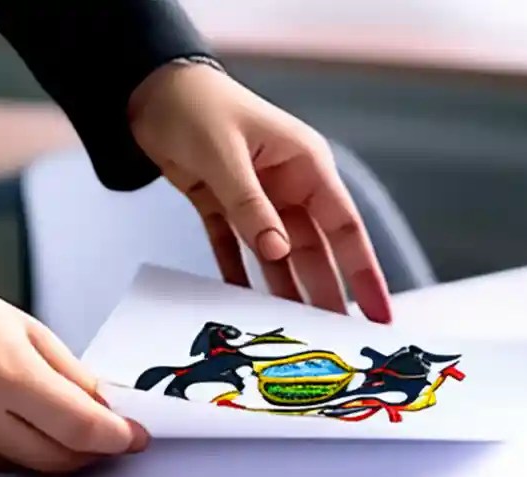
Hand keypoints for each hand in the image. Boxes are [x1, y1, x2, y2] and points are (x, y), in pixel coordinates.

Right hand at [0, 270, 148, 473]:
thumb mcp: (25, 329)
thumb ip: (73, 376)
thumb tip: (110, 412)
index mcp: (4, 373)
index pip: (81, 428)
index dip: (118, 437)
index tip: (136, 436)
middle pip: (59, 460)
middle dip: (92, 451)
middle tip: (109, 436)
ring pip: (27, 471)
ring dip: (54, 454)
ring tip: (58, 423)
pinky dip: (14, 454)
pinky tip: (11, 425)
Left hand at [127, 62, 391, 323]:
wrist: (146, 88)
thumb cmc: (194, 106)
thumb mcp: (224, 155)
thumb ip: (251, 206)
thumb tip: (279, 251)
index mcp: (305, 165)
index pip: (345, 226)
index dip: (364, 270)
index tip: (380, 311)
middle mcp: (288, 185)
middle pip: (315, 249)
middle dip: (328, 292)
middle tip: (338, 338)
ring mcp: (257, 198)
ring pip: (278, 255)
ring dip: (286, 291)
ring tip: (295, 331)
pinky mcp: (223, 205)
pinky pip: (235, 249)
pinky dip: (239, 274)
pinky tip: (246, 304)